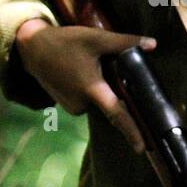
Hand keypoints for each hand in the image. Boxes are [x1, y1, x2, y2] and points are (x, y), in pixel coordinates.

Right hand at [14, 19, 155, 153]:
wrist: (33, 49)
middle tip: (100, 67)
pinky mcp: (68, 106)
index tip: (142, 148)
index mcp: (92, 89)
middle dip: (115, 90)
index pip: (116, 115)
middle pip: (110, 101)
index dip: (131, 132)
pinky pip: (88, 100)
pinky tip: (81, 72)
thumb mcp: (97, 39)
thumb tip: (153, 43)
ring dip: (101, 88)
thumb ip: (125, 42)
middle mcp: (82, 103)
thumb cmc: (66, 42)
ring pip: (99, 100)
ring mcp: (73, 107)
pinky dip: (91, 90)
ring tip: (87, 65)